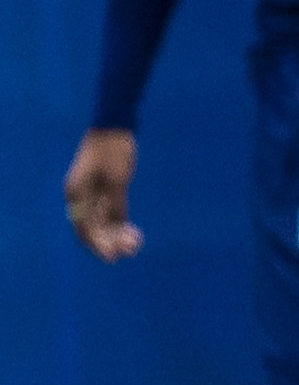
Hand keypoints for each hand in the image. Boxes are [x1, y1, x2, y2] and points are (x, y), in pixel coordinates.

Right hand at [63, 129, 137, 262]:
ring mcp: (92, 194)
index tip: (113, 257)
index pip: (85, 228)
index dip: (98, 245)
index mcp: (76, 194)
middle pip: (93, 228)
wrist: (114, 127)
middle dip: (111, 242)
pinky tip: (133, 233)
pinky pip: (110, 212)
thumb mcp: (116, 179)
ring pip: (102, 222)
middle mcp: (81, 197)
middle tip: (132, 251)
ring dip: (117, 235)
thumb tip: (117, 225)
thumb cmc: (113, 150)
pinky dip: (120, 223)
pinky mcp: (104, 190)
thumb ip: (115, 202)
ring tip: (136, 244)